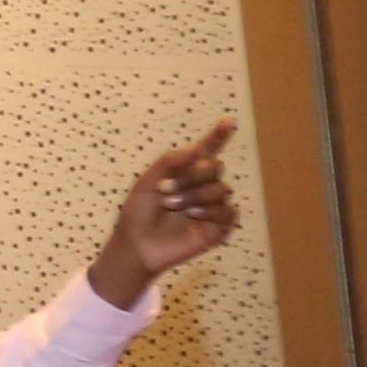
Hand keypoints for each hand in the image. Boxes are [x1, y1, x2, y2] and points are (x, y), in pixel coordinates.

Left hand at [92, 120, 238, 304]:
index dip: (219, 136)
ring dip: (194, 196)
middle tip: (165, 190)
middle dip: (191, 176)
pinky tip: (192, 217)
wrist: (137, 244)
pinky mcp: (219, 226)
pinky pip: (228, 211)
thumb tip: (194, 148)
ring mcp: (213, 206)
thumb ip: (168, 163)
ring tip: (172, 206)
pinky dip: (208, 212)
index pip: (208, 150)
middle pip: (215, 167)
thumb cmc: (138, 214)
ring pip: (221, 189)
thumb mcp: (146, 183)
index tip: (229, 122)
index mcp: (186, 172)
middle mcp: (203, 185)